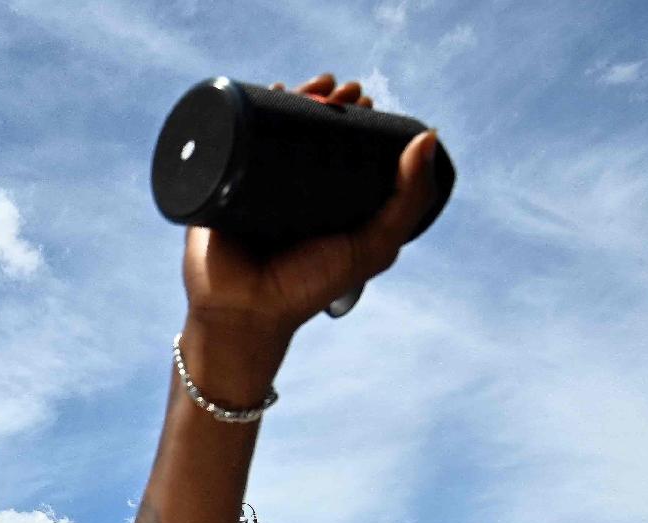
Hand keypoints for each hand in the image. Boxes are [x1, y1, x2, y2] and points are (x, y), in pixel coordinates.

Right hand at [180, 75, 439, 395]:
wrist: (243, 312)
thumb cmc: (306, 287)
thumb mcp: (373, 246)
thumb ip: (408, 200)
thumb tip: (429, 136)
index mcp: (325, 201)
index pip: (343, 148)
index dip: (355, 118)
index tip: (364, 98)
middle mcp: (291, 190)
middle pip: (308, 132)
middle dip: (326, 101)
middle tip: (340, 89)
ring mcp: (253, 186)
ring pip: (272, 131)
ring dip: (290, 98)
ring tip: (309, 85)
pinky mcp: (218, 186)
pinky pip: (229, 143)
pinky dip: (245, 112)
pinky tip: (261, 91)